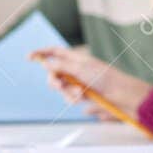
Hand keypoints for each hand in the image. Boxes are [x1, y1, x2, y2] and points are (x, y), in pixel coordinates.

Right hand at [31, 48, 150, 117]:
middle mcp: (77, 70)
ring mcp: (80, 84)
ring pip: (62, 88)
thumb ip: (61, 65)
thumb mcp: (81, 69)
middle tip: (60, 85)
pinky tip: (86, 101)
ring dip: (68, 92)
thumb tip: (45, 62)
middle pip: (55, 73)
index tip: (29, 57)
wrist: (123, 97)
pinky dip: (75, 100)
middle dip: (55, 80)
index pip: (55, 52)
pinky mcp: (85, 97)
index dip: (42, 53)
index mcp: (77, 59)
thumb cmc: (107, 79)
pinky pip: (71, 99)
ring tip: (81, 94)